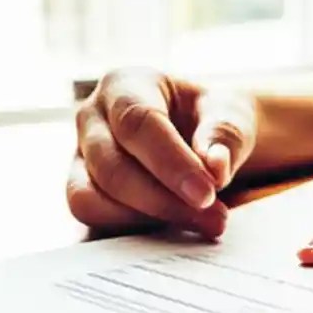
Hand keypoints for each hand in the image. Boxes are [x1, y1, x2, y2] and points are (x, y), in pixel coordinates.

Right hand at [68, 69, 258, 236]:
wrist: (202, 133)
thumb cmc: (211, 117)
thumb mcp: (231, 113)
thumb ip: (225, 136)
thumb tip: (215, 169)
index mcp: (125, 85)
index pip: (137, 123)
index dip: (171, 163)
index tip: (206, 193)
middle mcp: (92, 117)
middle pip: (111, 166)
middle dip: (164, 200)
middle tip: (216, 217)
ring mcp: (81, 155)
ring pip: (91, 197)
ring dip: (147, 219)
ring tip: (203, 222)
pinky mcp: (82, 188)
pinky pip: (92, 216)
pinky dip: (133, 228)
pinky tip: (176, 225)